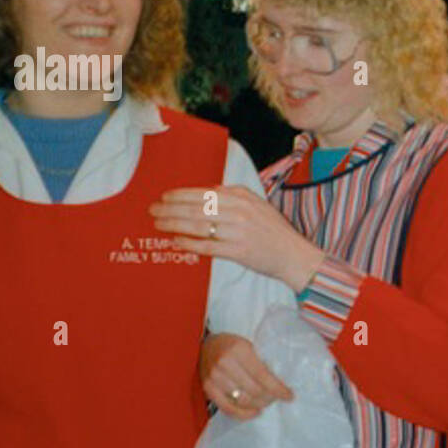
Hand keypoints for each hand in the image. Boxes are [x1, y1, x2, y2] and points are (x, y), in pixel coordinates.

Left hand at [149, 185, 325, 291]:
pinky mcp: (238, 251)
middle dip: (171, 208)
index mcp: (243, 197)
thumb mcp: (257, 205)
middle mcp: (239, 211)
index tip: (164, 197)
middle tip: (152, 210)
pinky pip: (208, 246)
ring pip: (198, 225)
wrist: (294, 255)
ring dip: (174, 224)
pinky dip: (189, 243)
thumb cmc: (274, 231)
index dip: (181, 195)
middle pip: (197, 208)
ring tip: (158, 224)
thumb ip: (234, 197)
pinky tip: (176, 241)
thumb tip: (209, 193)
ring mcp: (238, 231)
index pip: (204, 193)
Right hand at [200, 333, 293, 419]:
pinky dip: (244, 414)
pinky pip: (228, 408)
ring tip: (266, 402)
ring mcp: (214, 378)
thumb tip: (280, 384)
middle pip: (254, 390)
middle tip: (276, 398)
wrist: (205, 346)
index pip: (262, 375)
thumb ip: (261, 362)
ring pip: (243, 401)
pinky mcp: (208, 389)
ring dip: (259, 405)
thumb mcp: (249, 345)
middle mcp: (225, 363)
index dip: (277, 389)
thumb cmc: (232, 346)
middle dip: (269, 398)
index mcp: (239, 349)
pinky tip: (254, 412)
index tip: (289, 396)